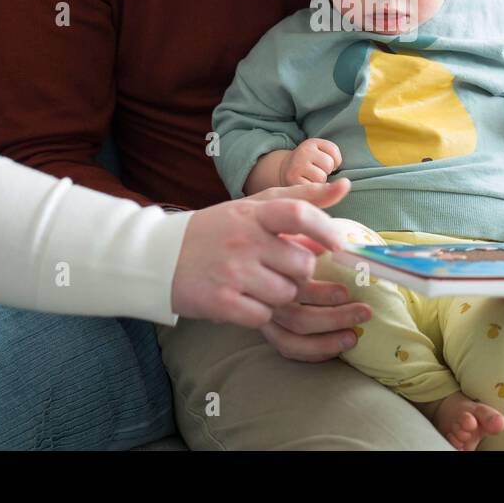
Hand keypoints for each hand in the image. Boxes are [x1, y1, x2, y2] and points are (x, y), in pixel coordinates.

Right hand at [170, 177, 354, 328]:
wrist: (158, 257)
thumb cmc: (217, 230)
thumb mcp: (253, 206)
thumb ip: (301, 197)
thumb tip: (346, 187)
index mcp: (254, 213)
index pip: (299, 213)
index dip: (325, 230)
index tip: (338, 246)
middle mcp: (244, 240)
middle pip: (302, 266)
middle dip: (300, 273)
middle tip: (283, 270)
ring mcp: (232, 272)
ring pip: (287, 295)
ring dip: (281, 295)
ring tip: (260, 284)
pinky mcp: (221, 302)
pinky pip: (264, 315)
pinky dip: (260, 312)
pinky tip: (245, 299)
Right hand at [280, 137, 342, 185]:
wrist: (285, 168)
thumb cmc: (309, 161)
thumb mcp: (320, 151)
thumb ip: (334, 156)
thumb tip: (341, 181)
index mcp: (311, 143)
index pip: (333, 151)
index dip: (335, 160)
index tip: (325, 162)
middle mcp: (303, 152)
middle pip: (328, 164)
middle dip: (326, 170)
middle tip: (317, 170)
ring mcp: (297, 165)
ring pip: (321, 177)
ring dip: (320, 181)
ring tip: (311, 177)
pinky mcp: (292, 179)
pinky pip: (312, 187)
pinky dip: (312, 188)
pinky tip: (305, 182)